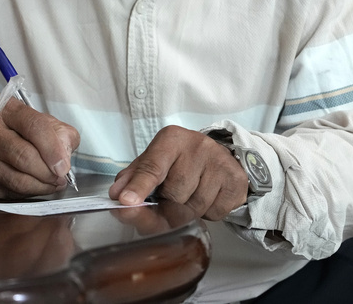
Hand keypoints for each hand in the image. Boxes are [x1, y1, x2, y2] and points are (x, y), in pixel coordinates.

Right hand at [0, 93, 79, 198]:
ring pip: (17, 179)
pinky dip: (26, 193)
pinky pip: (8, 191)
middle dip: (48, 172)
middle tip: (60, 178)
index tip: (64, 166)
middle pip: (25, 156)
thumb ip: (56, 131)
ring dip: (41, 187)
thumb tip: (67, 152)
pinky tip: (32, 187)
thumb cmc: (6, 132)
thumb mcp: (31, 121)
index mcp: (6, 108)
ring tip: (52, 185)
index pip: (35, 127)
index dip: (53, 149)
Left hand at [108, 125, 248, 220]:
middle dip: (166, 207)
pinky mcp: (236, 180)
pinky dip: (207, 213)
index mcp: (171, 140)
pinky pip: (214, 214)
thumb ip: (134, 177)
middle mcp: (197, 146)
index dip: (139, 187)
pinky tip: (207, 197)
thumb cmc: (182, 161)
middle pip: (173, 195)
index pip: (152, 166)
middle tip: (167, 201)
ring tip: (189, 195)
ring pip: (193, 207)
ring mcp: (219, 162)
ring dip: (187, 211)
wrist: (222, 156)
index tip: (126, 202)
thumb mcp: (155, 161)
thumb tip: (116, 195)